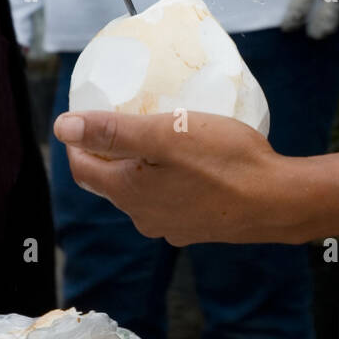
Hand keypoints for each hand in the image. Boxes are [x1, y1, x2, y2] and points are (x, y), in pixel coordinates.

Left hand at [52, 110, 297, 244]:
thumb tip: (62, 127)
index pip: (83, 168)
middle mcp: (144, 216)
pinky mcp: (197, 226)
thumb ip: (114, 131)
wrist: (276, 200)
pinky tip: (191, 158)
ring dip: (141, 162)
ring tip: (160, 130)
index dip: (79, 140)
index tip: (89, 111)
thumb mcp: (167, 133)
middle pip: (111, 179)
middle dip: (111, 148)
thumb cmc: (224, 161)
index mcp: (129, 192)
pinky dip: (168, 176)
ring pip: (142, 189)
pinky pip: (169, 197)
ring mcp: (171, 225)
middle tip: (126, 113)